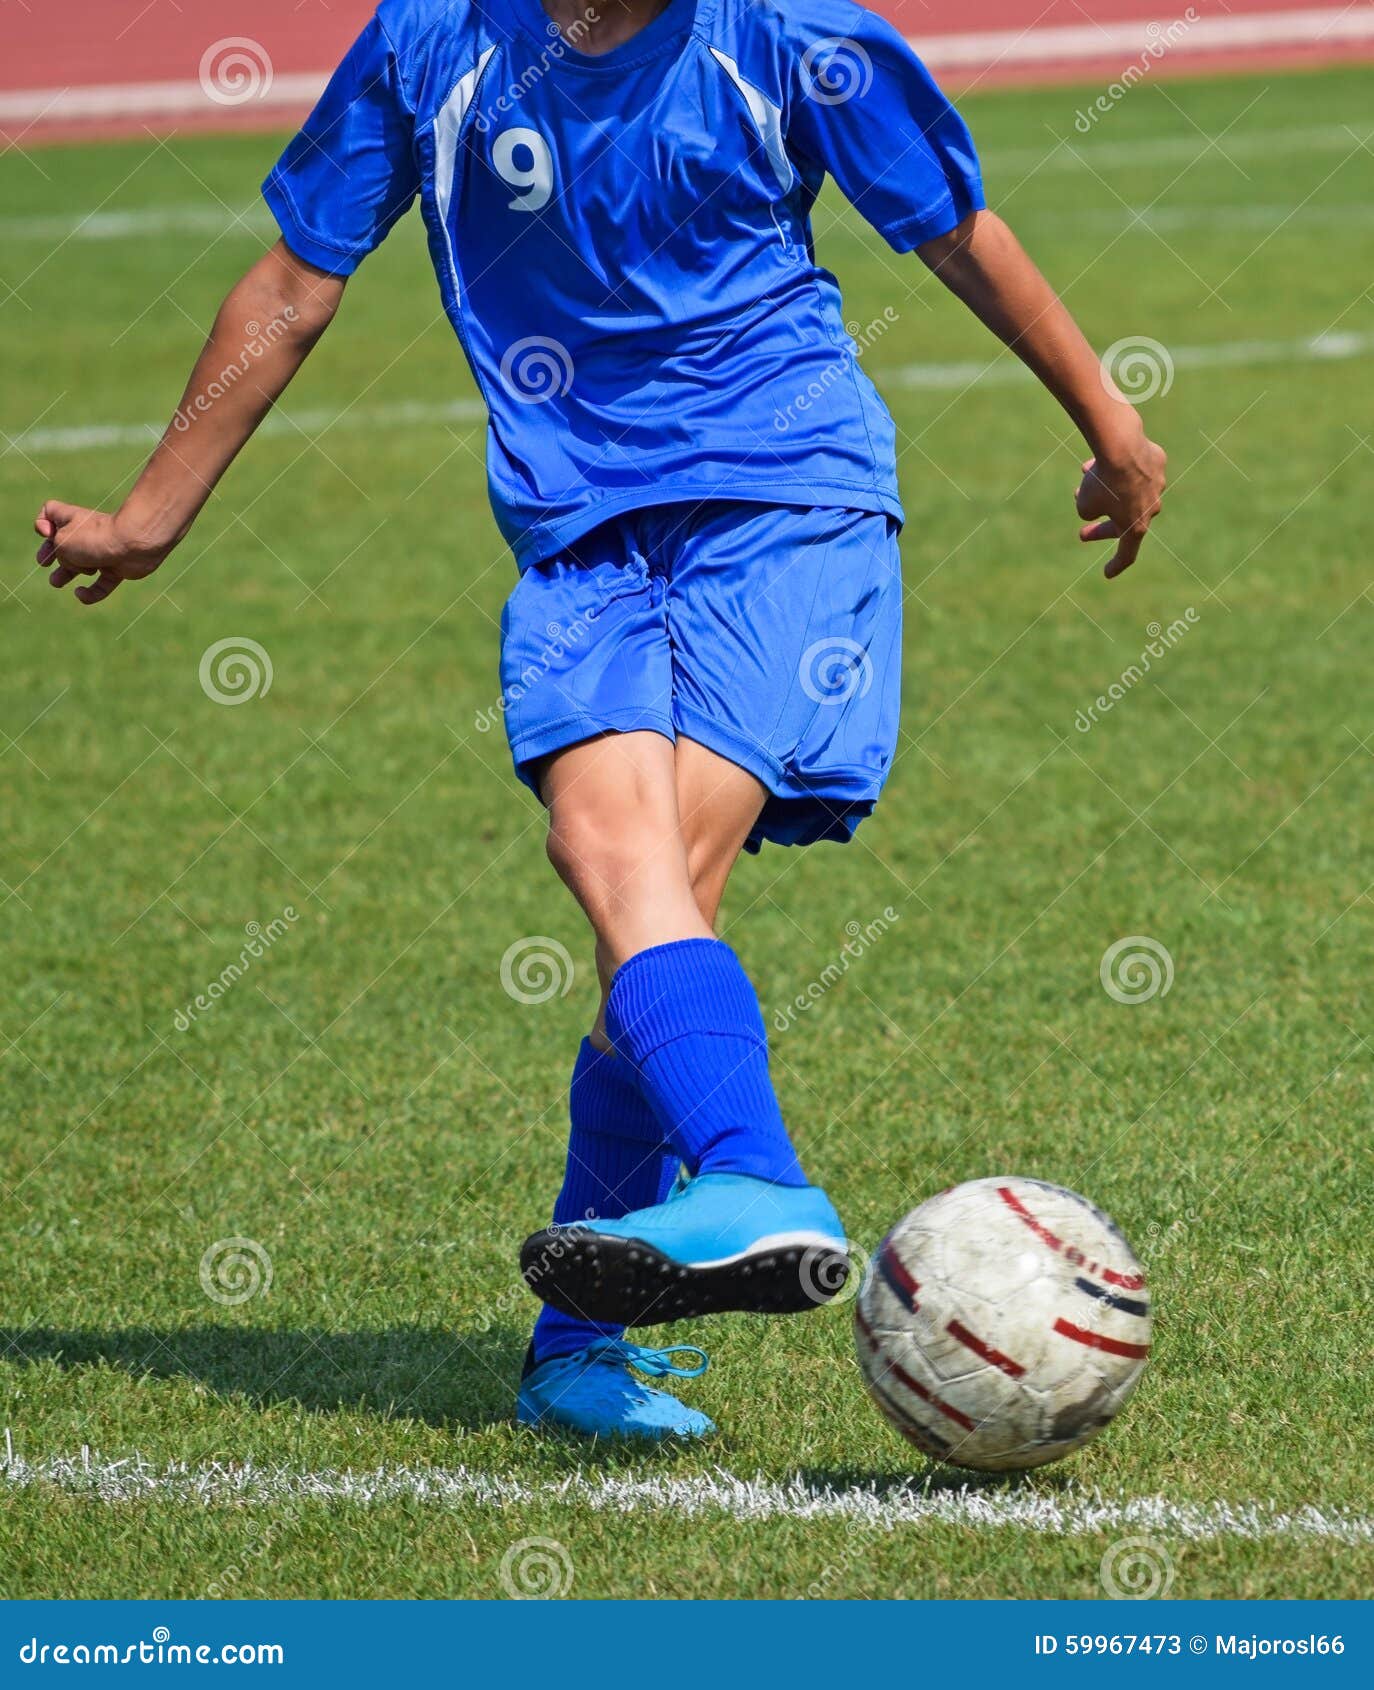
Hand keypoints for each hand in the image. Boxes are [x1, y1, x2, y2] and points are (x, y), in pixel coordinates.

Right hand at [33, 501, 170, 605]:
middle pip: (65, 542)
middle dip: (52, 553)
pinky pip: (102, 585)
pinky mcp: (118, 569)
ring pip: (83, 565)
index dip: (43, 522)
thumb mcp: (62, 542)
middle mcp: (87, 534)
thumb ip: (57, 553)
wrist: (134, 543)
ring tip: (56, 582)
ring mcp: (103, 551)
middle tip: (44, 562)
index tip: (45, 533)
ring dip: (67, 574)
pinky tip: (80, 594)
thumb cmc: (95, 538)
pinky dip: (91, 593)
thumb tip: (72, 567)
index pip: (51, 512)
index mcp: (71, 519)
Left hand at [1075, 433, 1166, 579]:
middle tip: (1082, 535)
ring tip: (1084, 478)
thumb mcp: (1085, 505)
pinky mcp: (1158, 461)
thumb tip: (1096, 504)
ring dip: (1105, 489)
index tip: (1106, 573)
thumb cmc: (1102, 482)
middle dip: (1101, 528)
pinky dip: (1117, 468)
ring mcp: (1157, 483)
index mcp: (1137, 526)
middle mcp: (1152, 506)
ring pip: (1128, 491)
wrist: (1122, 445)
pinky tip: (1096, 461)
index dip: (1116, 565)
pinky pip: (1134, 468)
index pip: (1127, 554)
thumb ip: (1089, 511)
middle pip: (1125, 521)